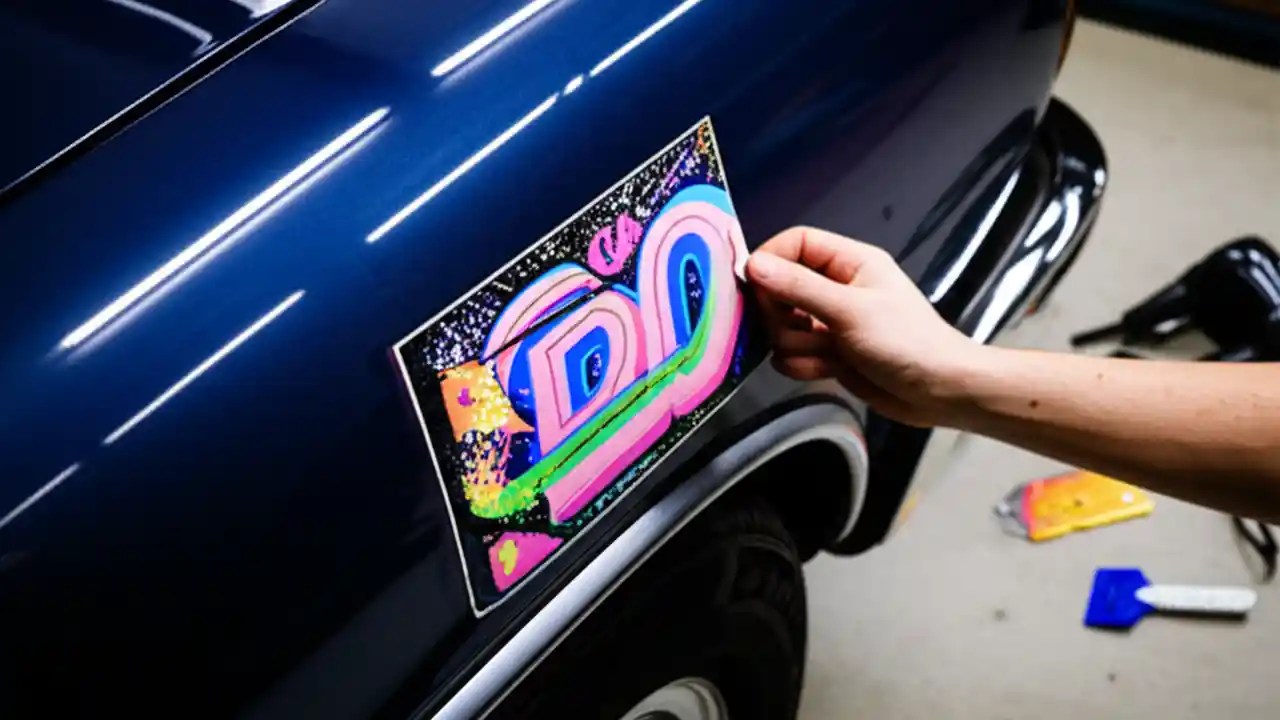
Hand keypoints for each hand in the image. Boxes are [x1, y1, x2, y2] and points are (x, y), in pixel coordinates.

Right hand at [745, 226, 988, 426]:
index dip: (770, 260)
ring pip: (783, 326)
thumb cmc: (904, 341)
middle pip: (780, 288)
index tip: (752, 284)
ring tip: (827, 353)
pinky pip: (792, 354)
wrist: (939, 392)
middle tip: (804, 327)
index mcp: (849, 262)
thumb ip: (799, 287)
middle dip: (782, 314)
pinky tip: (827, 370)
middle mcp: (837, 288)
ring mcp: (831, 322)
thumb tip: (752, 264)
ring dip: (795, 344)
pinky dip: (803, 365)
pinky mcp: (829, 354)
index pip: (796, 243)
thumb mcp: (849, 310)